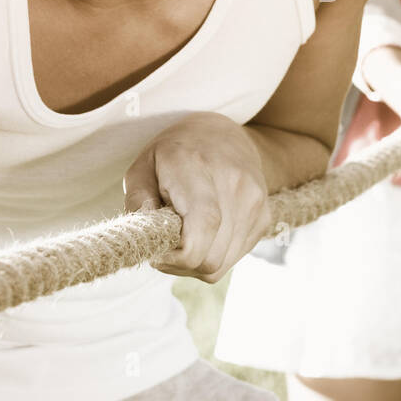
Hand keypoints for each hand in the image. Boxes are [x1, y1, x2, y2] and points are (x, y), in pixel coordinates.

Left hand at [123, 113, 272, 283]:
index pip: (202, 227)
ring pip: (219, 266)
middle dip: (179, 263)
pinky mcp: (263, 218)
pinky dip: (210, 257)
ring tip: (181, 238)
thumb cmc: (174, 154)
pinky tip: (201, 235)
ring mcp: (254, 203)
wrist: (223, 135)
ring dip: (194, 263)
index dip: (177, 255)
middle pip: (209, 258)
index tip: (157, 248)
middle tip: (164, 244)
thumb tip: (150, 236)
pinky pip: (231, 260)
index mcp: (197, 166)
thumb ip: (138, 202)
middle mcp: (235, 184)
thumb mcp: (143, 167)